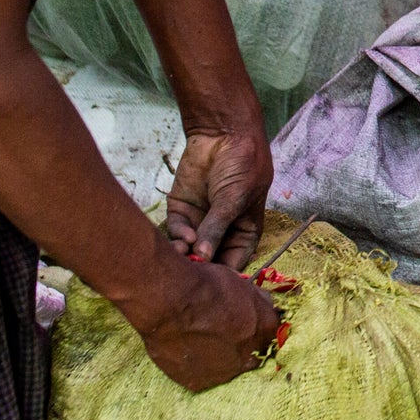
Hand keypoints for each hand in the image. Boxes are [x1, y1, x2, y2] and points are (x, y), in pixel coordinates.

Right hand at [128, 248, 281, 391]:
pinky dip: (196, 365)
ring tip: (200, 340)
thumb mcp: (244, 286)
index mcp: (266, 331)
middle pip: (250, 355)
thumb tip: (266, 307)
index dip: (257, 329)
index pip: (271, 335)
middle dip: (240, 346)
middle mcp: (250, 358)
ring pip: (226, 368)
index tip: (245, 324)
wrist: (171, 303)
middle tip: (220, 332)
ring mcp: (223, 374)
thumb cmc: (208, 286)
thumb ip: (258, 303)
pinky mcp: (197, 383)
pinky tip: (186, 349)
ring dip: (218, 358)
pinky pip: (201, 375)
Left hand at [164, 124, 270, 270]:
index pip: (235, 261)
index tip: (214, 285)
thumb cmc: (242, 166)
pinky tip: (186, 236)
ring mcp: (200, 220)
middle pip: (209, 258)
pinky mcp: (181, 211)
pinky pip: (176, 232)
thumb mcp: (234, 200)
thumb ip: (217, 229)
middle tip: (192, 275)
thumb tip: (203, 258)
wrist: (222, 134)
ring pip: (189, 248)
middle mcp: (221, 230)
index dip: (225, 275)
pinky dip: (179, 237)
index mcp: (244, 231)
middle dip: (200, 266)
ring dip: (185, 254)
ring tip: (184, 256)